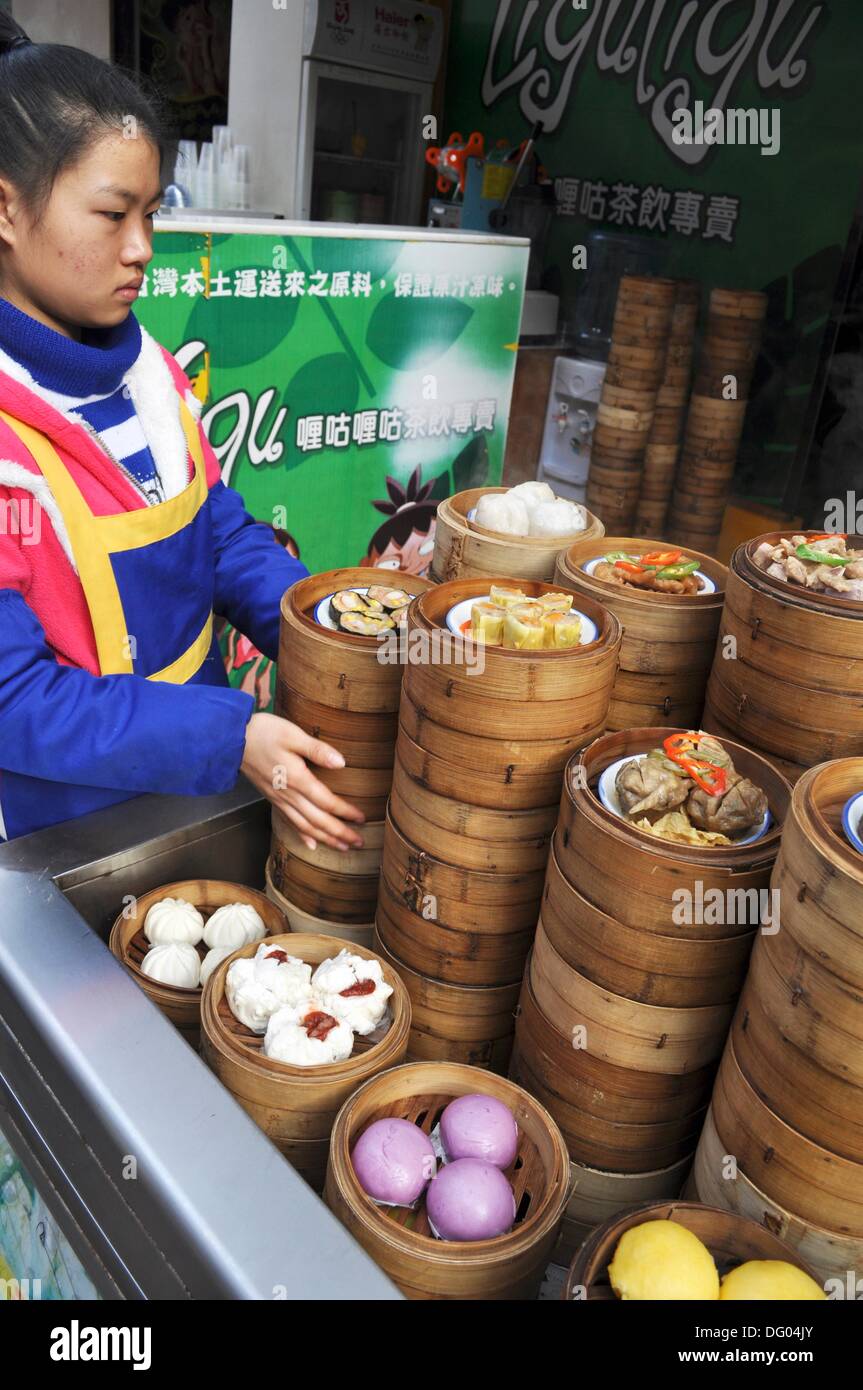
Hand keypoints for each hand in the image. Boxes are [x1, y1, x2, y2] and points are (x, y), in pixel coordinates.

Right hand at [240, 713, 364, 851]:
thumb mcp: (292, 734)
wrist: (231, 739)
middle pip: (318, 821)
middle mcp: (288, 794)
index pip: (326, 802)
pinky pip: (289, 822)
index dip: (345, 812)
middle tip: (358, 843)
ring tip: (342, 847)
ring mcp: (279, 799)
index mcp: (297, 779)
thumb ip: (317, 750)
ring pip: (305, 826)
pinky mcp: (271, 798)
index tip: (361, 819)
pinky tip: (311, 844)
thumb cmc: (263, 733)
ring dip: (325, 839)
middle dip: (339, 833)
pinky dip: (302, 835)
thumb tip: (341, 762)